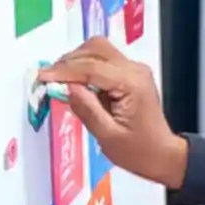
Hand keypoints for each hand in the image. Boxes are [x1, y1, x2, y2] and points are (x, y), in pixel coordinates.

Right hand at [38, 37, 187, 188]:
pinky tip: (75, 84)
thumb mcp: (107, 136)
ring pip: (99, 50)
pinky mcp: (130, 74)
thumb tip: (66, 87)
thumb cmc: (138, 151)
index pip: (92, 67)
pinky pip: (104, 61)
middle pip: (96, 49)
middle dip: (69, 61)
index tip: (41, 77)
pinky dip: (85, 67)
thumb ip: (87, 109)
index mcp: (132, 84)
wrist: (162, 155)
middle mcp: (135, 70)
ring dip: (76, 61)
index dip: (64, 71)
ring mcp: (135, 70)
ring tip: (59, 82)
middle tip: (49, 80)